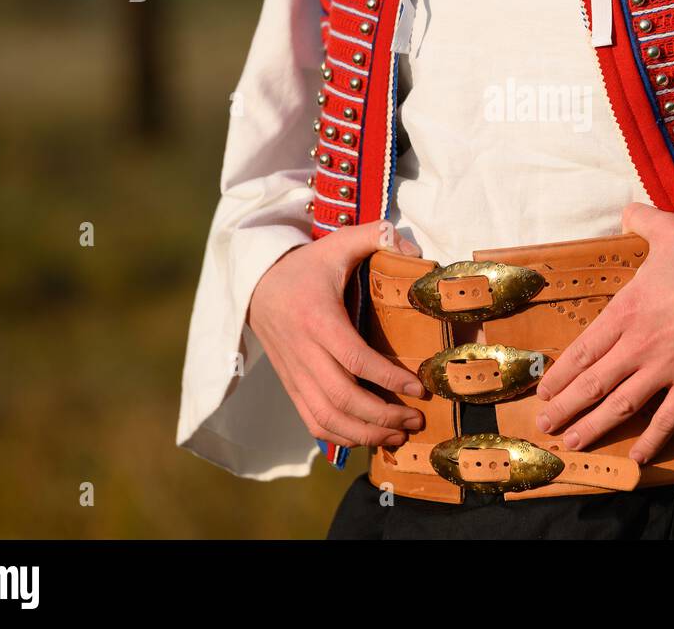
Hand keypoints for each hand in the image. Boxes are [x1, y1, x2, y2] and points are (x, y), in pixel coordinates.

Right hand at [247, 220, 426, 448]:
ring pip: (326, 418)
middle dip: (382, 416)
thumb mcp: (338, 243)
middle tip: (416, 419)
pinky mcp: (290, 385)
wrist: (254, 285)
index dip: (388, 379)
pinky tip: (368, 437)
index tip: (419, 389)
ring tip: (398, 434)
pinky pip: (312, 421)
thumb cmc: (305, 266)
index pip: (355, 359)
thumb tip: (414, 249)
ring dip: (364, 434)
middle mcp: (304, 352)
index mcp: (318, 319)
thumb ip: (375, 236)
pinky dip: (340, 437)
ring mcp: (294, 373)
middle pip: (342, 398)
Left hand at [535, 203, 673, 463]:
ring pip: (620, 405)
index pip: (584, 349)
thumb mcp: (668, 231)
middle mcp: (638, 343)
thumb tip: (625, 210)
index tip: (544, 390)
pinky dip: (650, 440)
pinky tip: (636, 456)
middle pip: (592, 383)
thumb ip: (640, 221)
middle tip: (543, 425)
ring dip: (592, 427)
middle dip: (564, 407)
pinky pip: (667, 418)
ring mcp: (665, 367)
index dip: (560, 374)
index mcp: (627, 311)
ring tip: (571, 443)